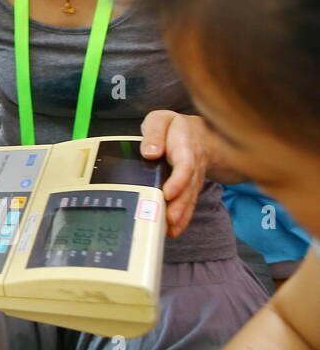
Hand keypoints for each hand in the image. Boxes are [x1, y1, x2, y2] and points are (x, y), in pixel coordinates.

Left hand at [140, 110, 209, 238]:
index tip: (168, 193)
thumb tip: (150, 152)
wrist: (198, 133)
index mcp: (184, 146)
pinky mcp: (191, 188)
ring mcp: (193, 179)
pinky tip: (173, 230)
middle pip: (189, 188)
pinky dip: (183, 218)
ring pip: (189, 199)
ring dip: (181, 215)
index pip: (185, 165)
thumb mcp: (161, 120)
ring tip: (170, 229)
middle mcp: (193, 165)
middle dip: (180, 205)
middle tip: (169, 219)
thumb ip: (154, 132)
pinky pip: (188, 204)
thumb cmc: (175, 127)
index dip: (179, 180)